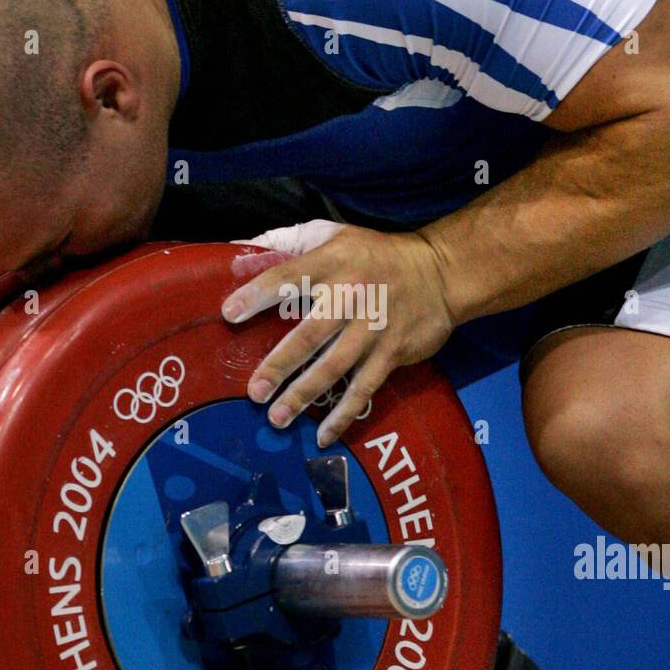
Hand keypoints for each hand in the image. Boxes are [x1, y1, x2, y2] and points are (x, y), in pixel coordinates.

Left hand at [223, 220, 455, 445]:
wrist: (440, 273)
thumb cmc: (376, 254)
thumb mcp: (335, 233)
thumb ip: (289, 239)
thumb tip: (243, 247)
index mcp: (332, 263)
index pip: (289, 277)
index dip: (258, 294)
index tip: (229, 314)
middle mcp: (351, 296)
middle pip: (310, 334)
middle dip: (280, 364)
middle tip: (255, 391)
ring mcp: (373, 328)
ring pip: (334, 367)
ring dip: (304, 395)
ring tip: (277, 418)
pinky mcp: (391, 353)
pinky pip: (364, 388)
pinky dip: (344, 414)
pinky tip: (324, 436)